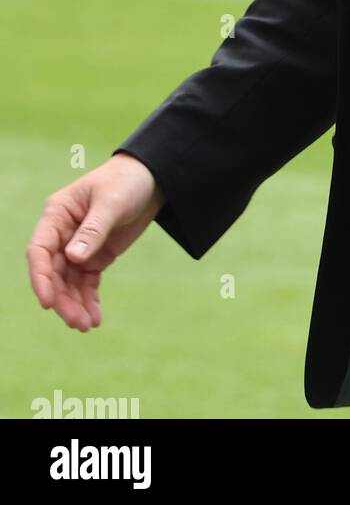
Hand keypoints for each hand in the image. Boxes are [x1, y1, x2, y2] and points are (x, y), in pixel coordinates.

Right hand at [27, 153, 164, 331]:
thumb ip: (93, 229)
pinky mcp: (94, 257)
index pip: (40, 250)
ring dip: (75, 304)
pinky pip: (86, 283)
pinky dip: (89, 300)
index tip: (48, 302)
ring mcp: (77, 247)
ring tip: (87, 325)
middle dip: (62, 299)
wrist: (153, 179)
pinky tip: (95, 318)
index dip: (40, 277)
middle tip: (76, 322)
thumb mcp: (112, 202)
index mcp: (58, 214)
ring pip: (68, 283)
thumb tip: (72, 258)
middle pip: (53, 272)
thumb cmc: (127, 181)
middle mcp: (62, 234)